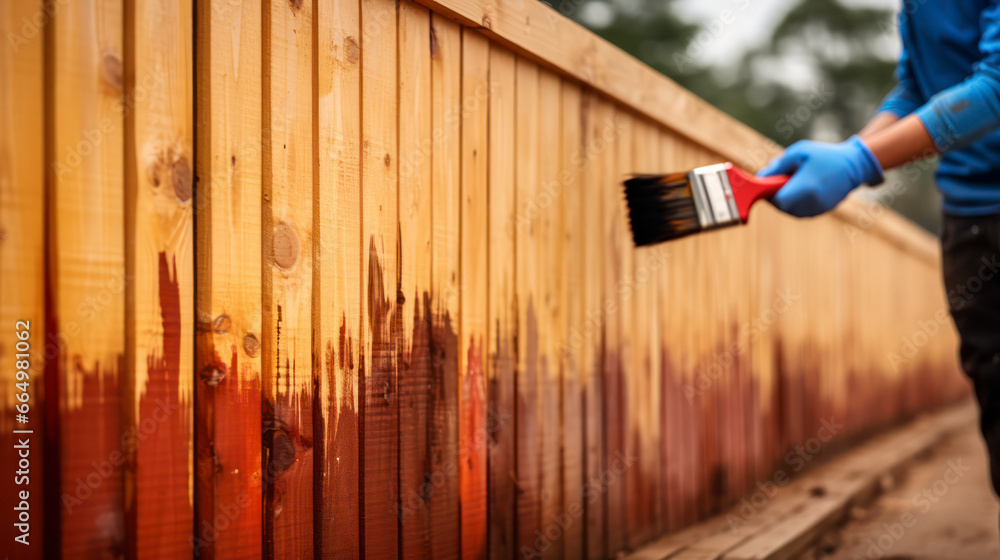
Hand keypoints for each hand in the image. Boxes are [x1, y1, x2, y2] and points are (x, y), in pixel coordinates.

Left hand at [757, 135, 883, 216]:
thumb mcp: (799, 152)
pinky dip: (796, 203)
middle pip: (783, 207)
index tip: (768, 184)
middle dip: (777, 196)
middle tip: (778, 182)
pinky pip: (802, 211)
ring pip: (791, 211)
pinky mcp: (822, 211)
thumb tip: (761, 177)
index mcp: (806, 188)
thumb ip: (778, 165)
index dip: (769, 194)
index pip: (778, 200)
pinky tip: (801, 189)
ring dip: (786, 200)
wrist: (854, 165)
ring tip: (792, 184)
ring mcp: (818, 208)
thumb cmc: (825, 155)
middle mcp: (812, 202)